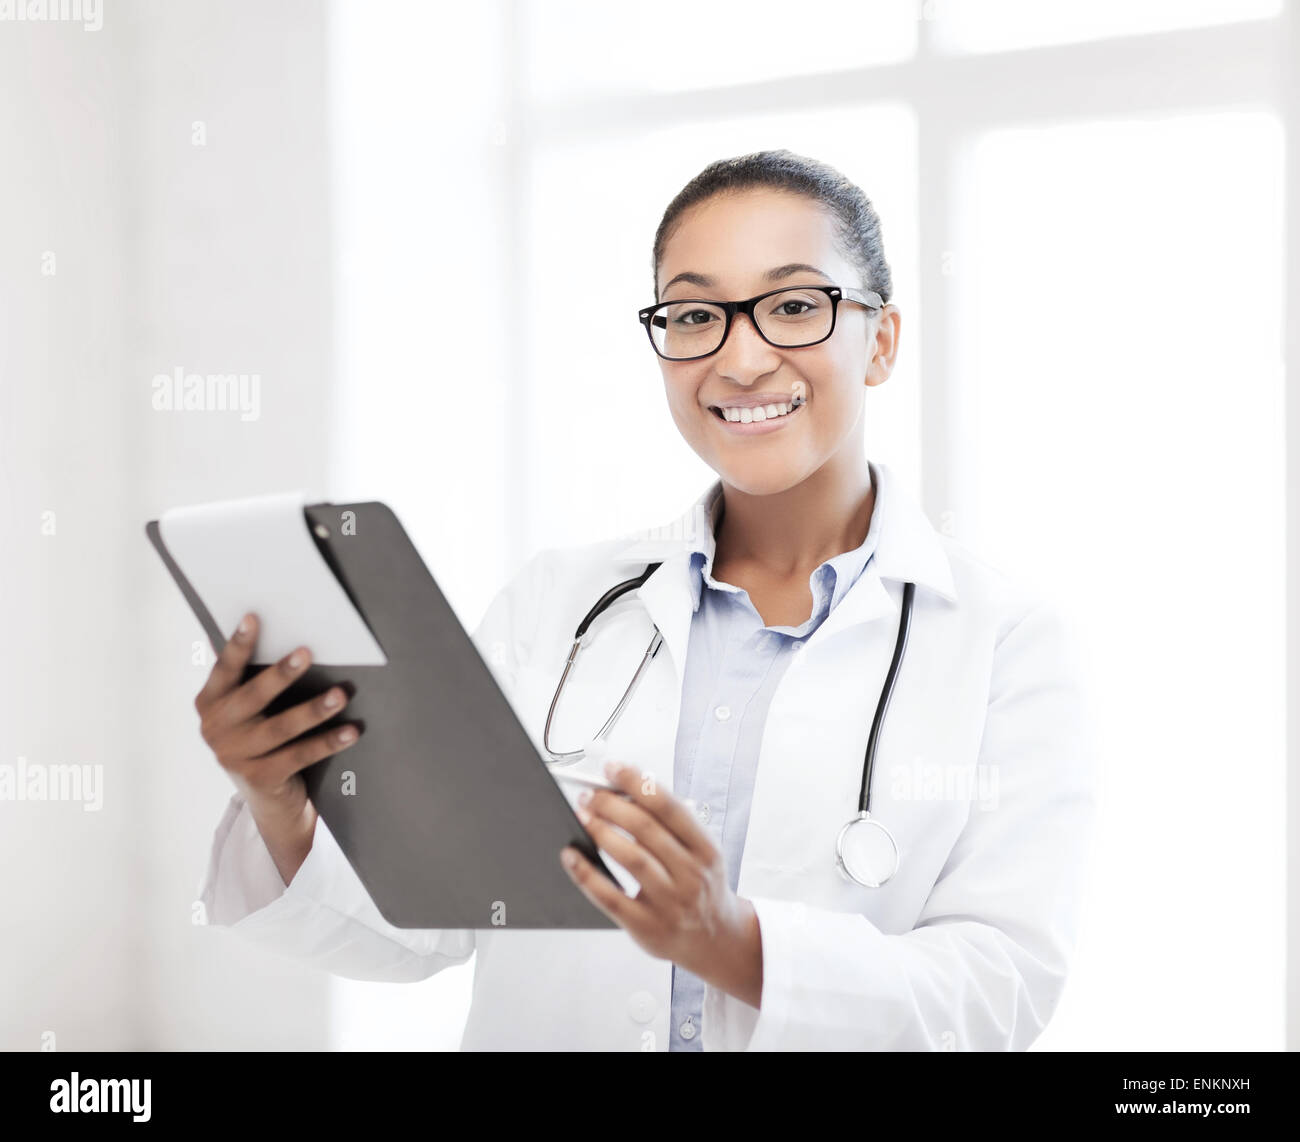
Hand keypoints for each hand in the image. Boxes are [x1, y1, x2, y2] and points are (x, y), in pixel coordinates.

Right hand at [194, 612, 361, 881]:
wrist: (267, 795)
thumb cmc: (260, 734)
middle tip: (307, 652)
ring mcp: (236, 757)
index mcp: (209, 702)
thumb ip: (249, 674)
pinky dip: (328, 742)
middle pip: (253, 697)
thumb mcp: (247, 707)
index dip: (238, 644)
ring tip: (341, 695)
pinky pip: (300, 755)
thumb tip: (266, 623)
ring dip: (313, 710)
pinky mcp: (261, 778)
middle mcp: (215, 729)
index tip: (253, 617)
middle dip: (281, 674)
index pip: (225, 668)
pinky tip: (351, 731)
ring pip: (281, 728)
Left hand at [560, 761, 762, 1008]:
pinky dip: (586, 874)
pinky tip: (571, 856)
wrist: (715, 938)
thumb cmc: (699, 884)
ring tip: (583, 815)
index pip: (669, 806)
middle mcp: (691, 874)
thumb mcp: (701, 851)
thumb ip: (670, 824)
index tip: (612, 767)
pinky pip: (611, 897)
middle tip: (590, 794)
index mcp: (706, 849)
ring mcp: (670, 903)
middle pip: (646, 829)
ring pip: (631, 859)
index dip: (636, 782)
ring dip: (601, 831)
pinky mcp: (647, 927)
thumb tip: (624, 789)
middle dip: (612, 805)